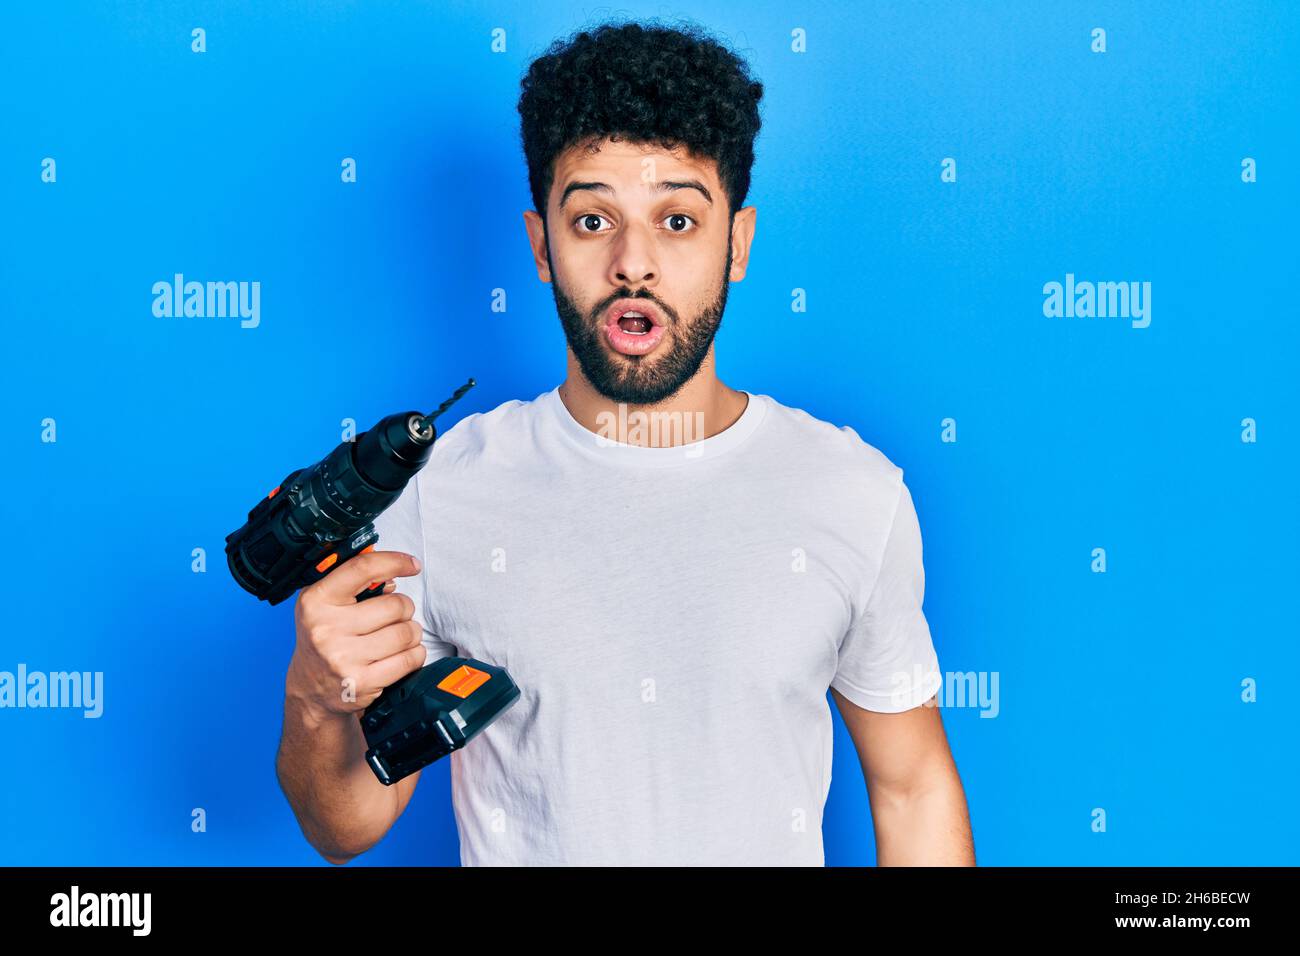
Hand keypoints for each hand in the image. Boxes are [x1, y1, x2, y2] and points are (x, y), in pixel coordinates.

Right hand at [286, 550, 425, 724]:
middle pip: (395, 605)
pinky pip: (409, 659)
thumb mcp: (324, 604)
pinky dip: (414, 654)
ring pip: (406, 633)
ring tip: (398, 636)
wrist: (309, 690)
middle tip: (395, 616)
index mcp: (316, 600)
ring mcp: (343, 658)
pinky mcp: (362, 682)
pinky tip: (402, 654)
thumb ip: (353, 582)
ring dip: (411, 633)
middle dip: (404, 608)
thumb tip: (394, 574)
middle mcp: (326, 628)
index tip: (412, 564)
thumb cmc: (324, 639)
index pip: (362, 569)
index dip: (394, 561)